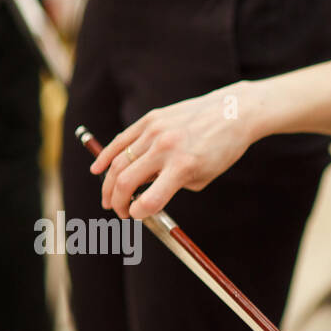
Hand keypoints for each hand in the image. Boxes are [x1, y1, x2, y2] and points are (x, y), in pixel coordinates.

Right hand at [90, 82, 258, 218]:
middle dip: (118, 202)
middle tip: (119, 212)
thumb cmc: (221, 150)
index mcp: (182, 167)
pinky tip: (97, 169)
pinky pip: (121, 140)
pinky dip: (106, 156)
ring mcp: (154, 131)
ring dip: (108, 184)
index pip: (150, 199)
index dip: (138, 214)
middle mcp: (165, 148)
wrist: (232, 113)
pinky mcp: (150, 119)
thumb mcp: (203, 176)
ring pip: (119, 161)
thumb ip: (173, 186)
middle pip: (125, 181)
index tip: (137, 217)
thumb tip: (143, 193)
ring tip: (108, 199)